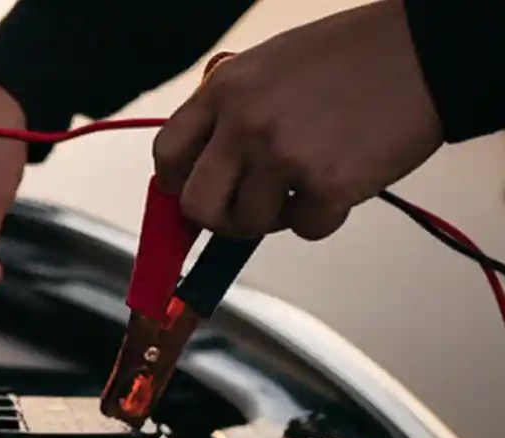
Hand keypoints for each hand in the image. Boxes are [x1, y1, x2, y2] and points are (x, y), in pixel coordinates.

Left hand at [153, 0, 443, 239]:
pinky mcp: (325, 186)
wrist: (425, 52)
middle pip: (197, 205)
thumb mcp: (269, 66)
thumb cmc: (354, 57)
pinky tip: (341, 181)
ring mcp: (283, 156)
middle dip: (218, 219)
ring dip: (276, 216)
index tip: (190, 195)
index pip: (167, 155)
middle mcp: (245, 124)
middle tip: (243, 212)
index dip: (175, 184)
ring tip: (306, 183)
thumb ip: (231, 113)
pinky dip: (322, 216)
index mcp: (225, 90)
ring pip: (249, 224)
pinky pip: (305, 229)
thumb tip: (204, 168)